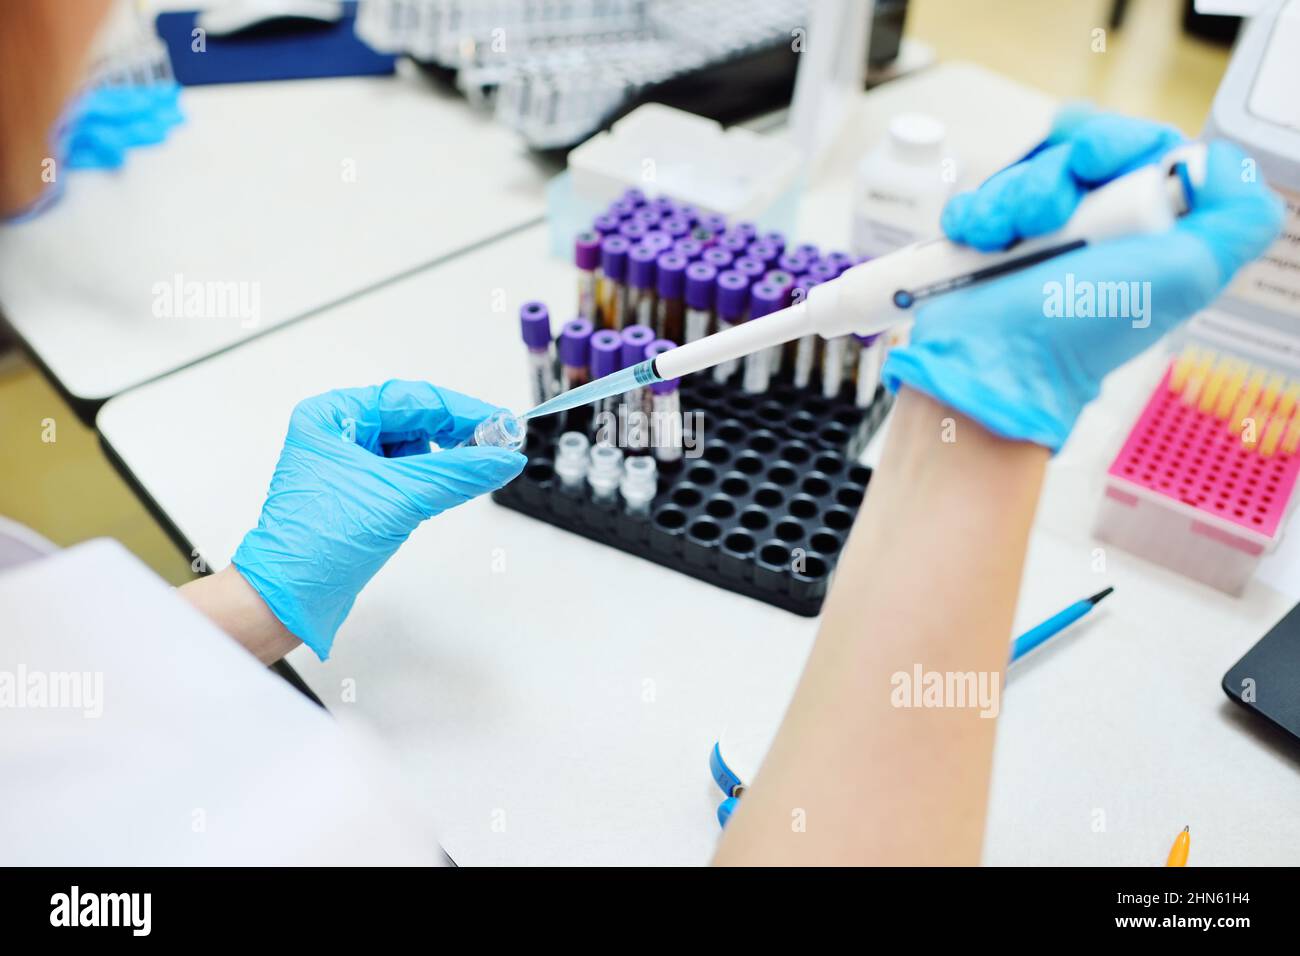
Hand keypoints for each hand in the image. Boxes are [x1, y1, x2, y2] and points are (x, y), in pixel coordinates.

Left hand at [232, 380, 524, 658]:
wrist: (288, 600)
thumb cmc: (315, 545)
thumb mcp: (400, 498)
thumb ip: (458, 473)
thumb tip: (503, 458)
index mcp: (332, 416)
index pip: (411, 400)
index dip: (461, 412)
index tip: (500, 423)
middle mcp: (337, 433)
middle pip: (413, 420)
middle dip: (454, 434)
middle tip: (496, 447)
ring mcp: (347, 464)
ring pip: (413, 447)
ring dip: (441, 460)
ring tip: (465, 474)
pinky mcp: (360, 492)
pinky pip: (406, 473)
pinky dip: (429, 480)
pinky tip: (442, 490)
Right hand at [882, 110, 1283, 449]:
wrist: (995, 363)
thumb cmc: (1083, 330)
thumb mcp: (1188, 274)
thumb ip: (1236, 216)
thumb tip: (1221, 162)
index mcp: (1147, 229)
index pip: (1138, 148)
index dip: (1113, 144)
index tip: (1092, 162)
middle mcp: (1095, 230)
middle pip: (1074, 154)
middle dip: (1052, 177)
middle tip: (1045, 216)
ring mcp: (1038, 236)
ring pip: (1022, 175)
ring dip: (1009, 201)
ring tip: (1004, 241)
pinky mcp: (987, 244)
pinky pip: (976, 199)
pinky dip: (972, 216)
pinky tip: (979, 243)